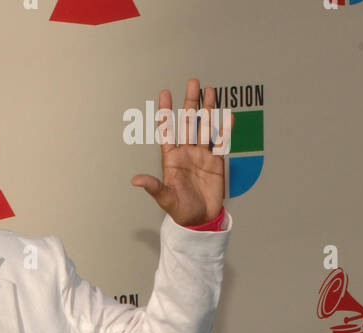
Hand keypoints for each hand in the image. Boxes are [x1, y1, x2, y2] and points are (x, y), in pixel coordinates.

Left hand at [131, 79, 225, 227]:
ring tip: (210, 90)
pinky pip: (221, 141)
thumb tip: (135, 180)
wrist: (200, 220)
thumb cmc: (180, 211)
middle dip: (190, 102)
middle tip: (192, 82)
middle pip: (189, 122)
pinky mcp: (216, 161)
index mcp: (172, 159)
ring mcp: (202, 155)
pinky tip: (227, 115)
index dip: (166, 113)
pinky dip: (225, 128)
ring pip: (205, 126)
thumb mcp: (165, 198)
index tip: (165, 94)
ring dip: (208, 109)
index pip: (168, 131)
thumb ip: (153, 186)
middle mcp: (187, 153)